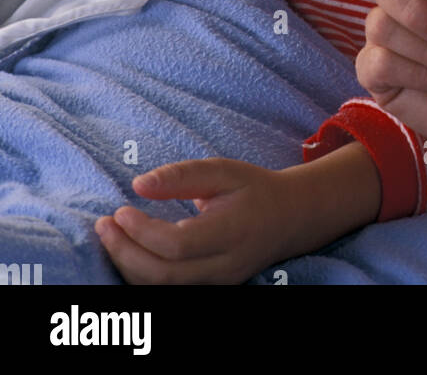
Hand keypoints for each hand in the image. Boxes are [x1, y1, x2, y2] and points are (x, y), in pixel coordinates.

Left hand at [94, 142, 381, 284]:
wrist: (289, 219)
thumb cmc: (254, 189)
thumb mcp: (224, 171)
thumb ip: (182, 176)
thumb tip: (138, 184)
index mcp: (231, 233)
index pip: (177, 245)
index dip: (142, 232)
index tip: (120, 209)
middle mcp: (224, 267)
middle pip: (164, 275)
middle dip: (125, 252)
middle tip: (103, 224)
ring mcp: (217, 284)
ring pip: (162, 288)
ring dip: (128, 266)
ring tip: (110, 236)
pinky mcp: (209, 289)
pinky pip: (168, 289)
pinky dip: (141, 274)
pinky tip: (128, 252)